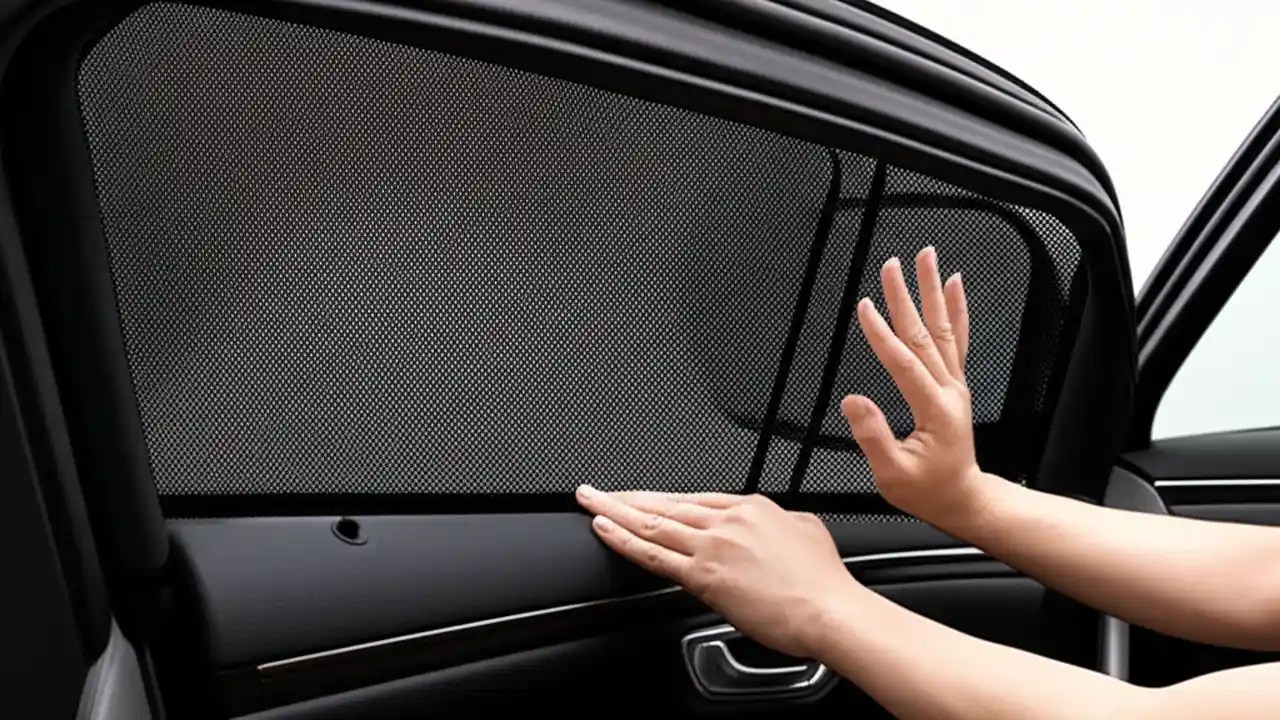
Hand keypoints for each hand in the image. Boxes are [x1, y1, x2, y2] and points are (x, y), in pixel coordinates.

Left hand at [575, 486, 858, 657]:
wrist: (829, 610)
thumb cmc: (824, 581)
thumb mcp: (807, 529)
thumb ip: (783, 522)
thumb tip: (776, 522)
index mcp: (752, 507)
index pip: (695, 498)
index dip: (662, 497)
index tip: (642, 497)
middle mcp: (728, 520)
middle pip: (666, 504)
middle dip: (627, 496)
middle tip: (597, 490)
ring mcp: (712, 546)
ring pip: (652, 523)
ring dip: (615, 510)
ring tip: (590, 502)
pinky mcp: (703, 576)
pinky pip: (652, 555)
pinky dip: (623, 540)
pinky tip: (604, 529)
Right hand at [840, 246, 987, 523]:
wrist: (963, 499)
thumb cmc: (927, 490)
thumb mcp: (892, 474)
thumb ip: (873, 436)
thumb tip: (854, 401)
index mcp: (933, 409)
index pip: (902, 362)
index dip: (881, 334)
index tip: (865, 306)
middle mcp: (948, 390)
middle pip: (923, 334)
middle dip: (905, 296)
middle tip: (891, 265)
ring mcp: (954, 385)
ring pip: (942, 328)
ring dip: (933, 291)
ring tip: (927, 259)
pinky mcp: (954, 385)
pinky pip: (957, 339)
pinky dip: (957, 310)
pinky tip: (954, 286)